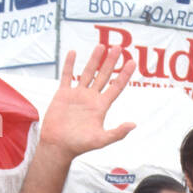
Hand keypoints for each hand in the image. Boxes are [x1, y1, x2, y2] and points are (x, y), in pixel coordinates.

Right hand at [39, 46, 135, 162]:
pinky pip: (67, 76)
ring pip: (88, 72)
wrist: (58, 145)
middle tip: (118, 47)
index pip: (116, 86)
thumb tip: (133, 125)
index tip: (132, 62)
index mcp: (101, 106)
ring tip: (101, 46)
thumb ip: (117, 133)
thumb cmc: (79, 145)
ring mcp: (77, 95)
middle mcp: (91, 98)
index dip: (124, 74)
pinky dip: (70, 64)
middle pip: (104, 75)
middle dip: (111, 62)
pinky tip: (73, 52)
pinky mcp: (63, 94)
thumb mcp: (101, 140)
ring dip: (94, 59)